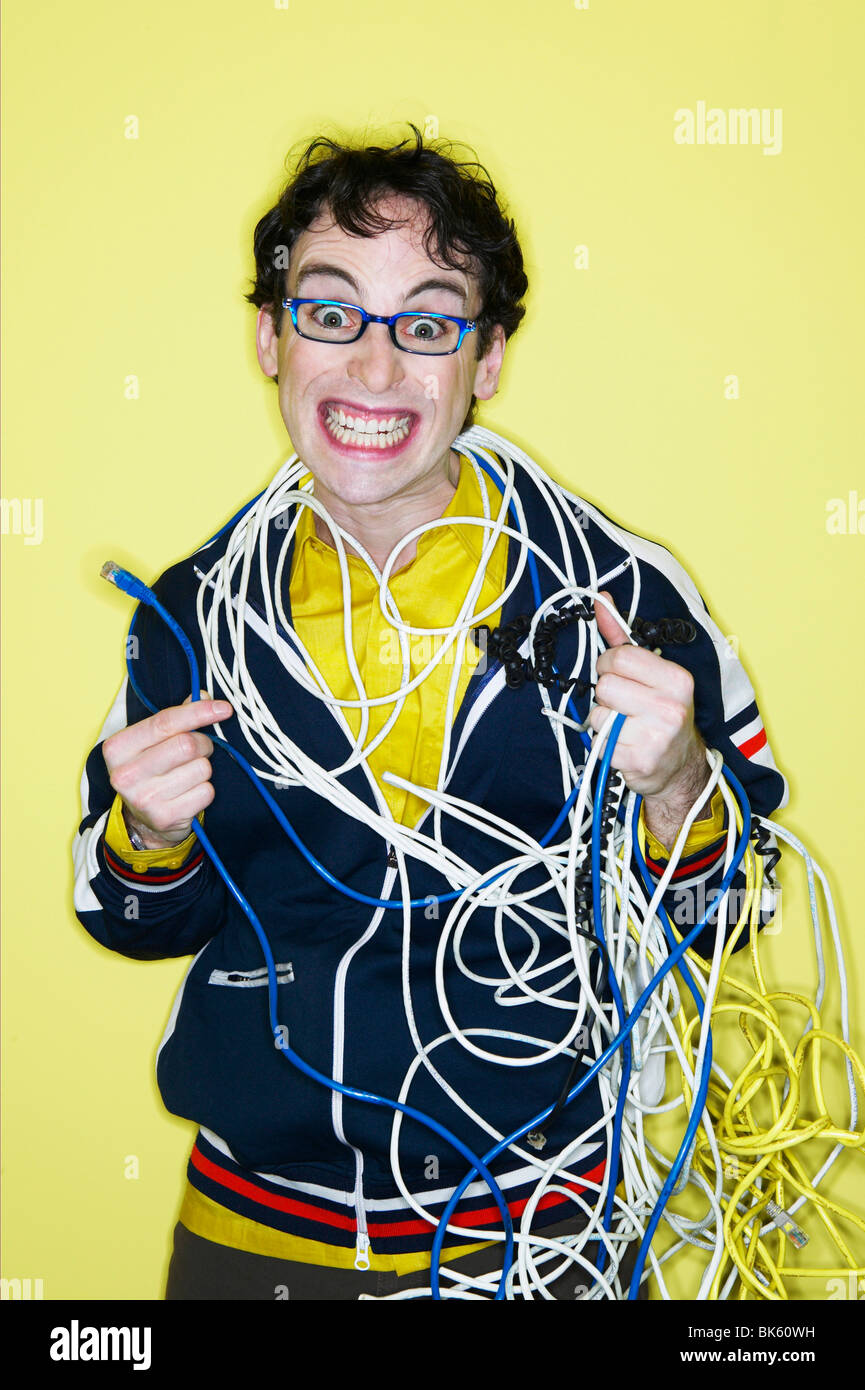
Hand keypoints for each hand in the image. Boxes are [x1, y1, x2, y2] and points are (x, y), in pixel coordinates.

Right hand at [102, 694, 233, 849]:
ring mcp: (144, 798)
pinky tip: (189, 793)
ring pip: (201, 768)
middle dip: (204, 744)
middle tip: (201, 750)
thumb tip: (203, 696)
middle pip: (187, 745)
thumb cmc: (151, 772)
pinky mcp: (164, 817)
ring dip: (204, 768)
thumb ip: (175, 718)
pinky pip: (206, 792)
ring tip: (189, 775)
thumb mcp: (152, 743)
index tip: (223, 708)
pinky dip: (205, 790)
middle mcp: (125, 774)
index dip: (198, 712)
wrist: (142, 822)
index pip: (164, 721)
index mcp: (117, 748)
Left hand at [588, 593, 708, 840]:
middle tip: (625, 704)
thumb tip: (601, 599)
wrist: (680, 767)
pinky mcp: (637, 761)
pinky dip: (604, 743)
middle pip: (605, 685)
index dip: (609, 665)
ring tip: (626, 726)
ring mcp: (655, 737)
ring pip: (597, 714)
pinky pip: (597, 741)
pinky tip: (624, 744)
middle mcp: (670, 707)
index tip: (619, 675)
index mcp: (677, 679)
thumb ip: (623, 636)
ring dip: (604, 720)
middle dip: (607, 694)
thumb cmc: (662, 713)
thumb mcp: (653, 673)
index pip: (620, 657)